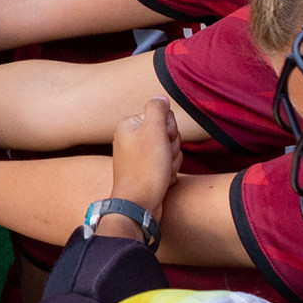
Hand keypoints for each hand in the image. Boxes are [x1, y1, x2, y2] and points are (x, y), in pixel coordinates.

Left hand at [110, 97, 181, 216]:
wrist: (139, 205)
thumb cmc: (145, 169)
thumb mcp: (153, 132)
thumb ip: (158, 110)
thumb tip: (160, 97)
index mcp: (130, 126)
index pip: (163, 116)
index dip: (169, 130)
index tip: (162, 141)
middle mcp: (132, 139)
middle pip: (168, 134)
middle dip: (172, 148)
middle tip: (163, 159)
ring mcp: (139, 157)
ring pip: (170, 151)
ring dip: (172, 162)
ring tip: (162, 172)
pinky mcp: (146, 172)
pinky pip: (168, 166)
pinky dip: (169, 174)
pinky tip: (162, 181)